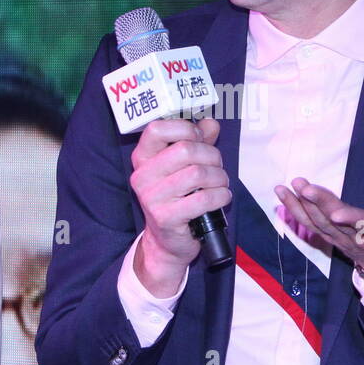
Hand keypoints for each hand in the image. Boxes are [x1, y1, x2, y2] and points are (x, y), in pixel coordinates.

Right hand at [129, 116, 229, 293]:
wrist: (167, 241)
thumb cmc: (178, 197)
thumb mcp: (184, 166)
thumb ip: (197, 141)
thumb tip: (211, 123)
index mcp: (142, 158)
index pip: (157, 128)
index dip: (185, 129)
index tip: (199, 138)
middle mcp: (142, 176)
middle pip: (185, 149)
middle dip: (211, 156)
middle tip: (217, 167)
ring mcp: (152, 198)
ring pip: (198, 173)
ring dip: (220, 177)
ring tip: (221, 184)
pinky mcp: (166, 218)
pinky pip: (204, 199)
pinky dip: (221, 196)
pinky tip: (222, 198)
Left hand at [273, 177, 363, 283]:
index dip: (350, 220)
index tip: (335, 212)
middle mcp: (358, 236)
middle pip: (335, 221)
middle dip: (317, 204)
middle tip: (301, 185)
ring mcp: (342, 239)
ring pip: (318, 223)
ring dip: (299, 205)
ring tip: (284, 187)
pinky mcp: (332, 238)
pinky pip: (310, 225)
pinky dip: (295, 212)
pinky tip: (282, 196)